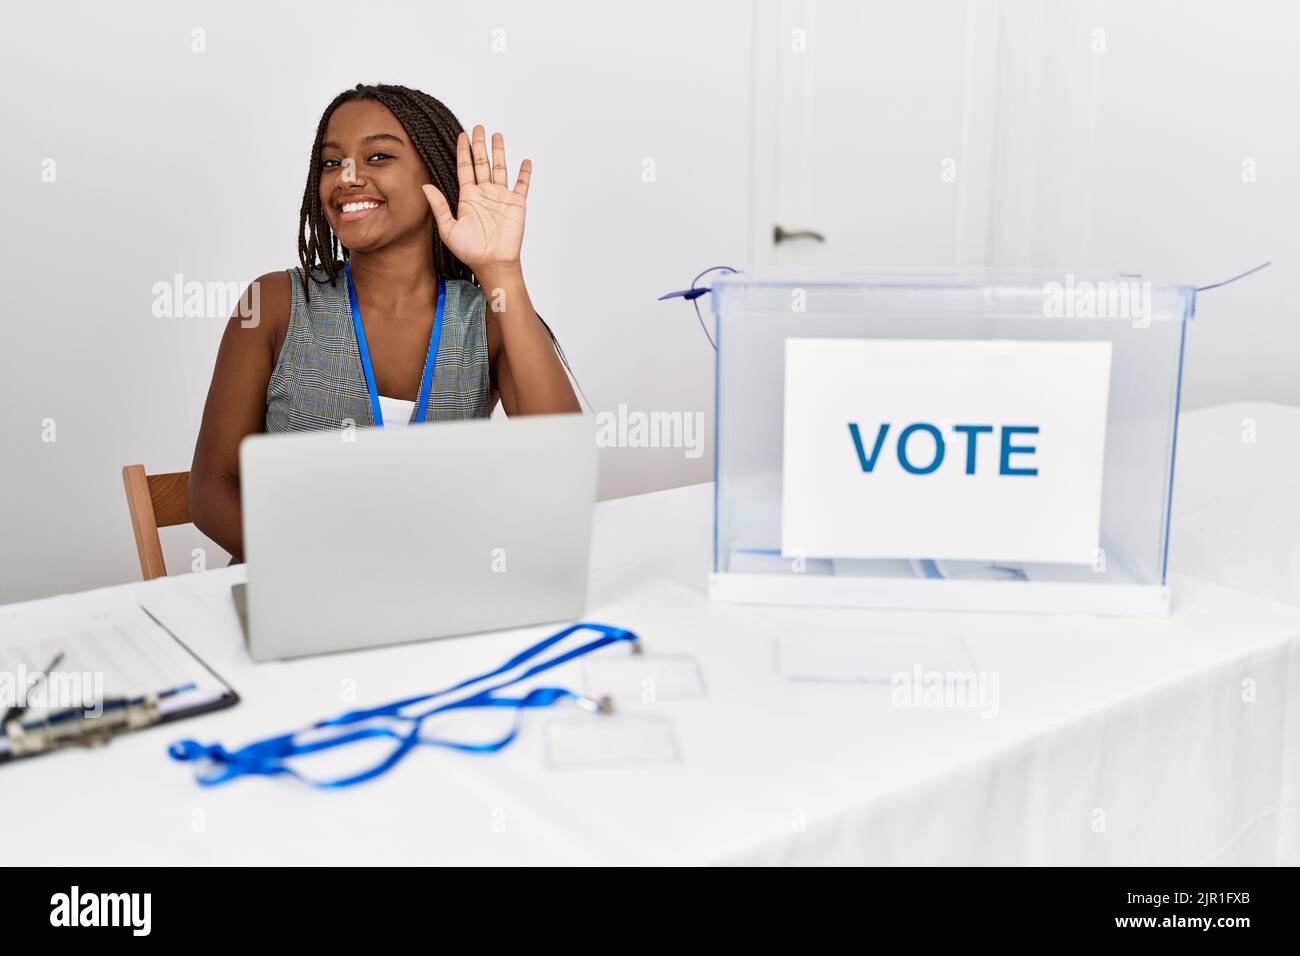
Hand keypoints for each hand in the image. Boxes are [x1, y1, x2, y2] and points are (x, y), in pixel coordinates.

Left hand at [422, 125, 530, 270]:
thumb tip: (426, 186)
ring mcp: (501, 197)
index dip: (463, 151)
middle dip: (480, 144)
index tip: (462, 135)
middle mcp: (484, 193)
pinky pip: (522, 184)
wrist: (493, 263)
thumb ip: (439, 206)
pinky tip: (525, 161)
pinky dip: (524, 173)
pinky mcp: (516, 204)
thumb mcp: (448, 228)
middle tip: (478, 127)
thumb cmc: (471, 251)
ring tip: (497, 135)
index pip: (465, 168)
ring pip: (500, 168)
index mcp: (468, 197)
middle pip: (482, 162)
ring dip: (499, 152)